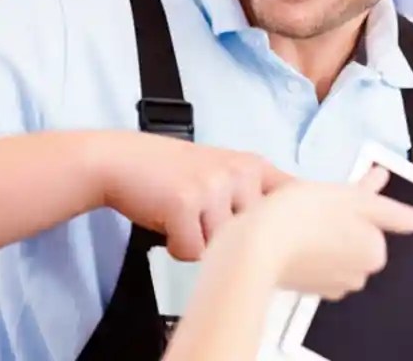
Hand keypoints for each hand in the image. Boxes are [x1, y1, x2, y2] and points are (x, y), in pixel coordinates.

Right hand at [95, 132, 293, 260]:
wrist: (117, 160)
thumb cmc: (166, 173)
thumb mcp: (219, 174)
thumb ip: (250, 198)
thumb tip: (282, 241)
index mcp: (252, 165)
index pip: (294, 199)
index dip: (293, 227)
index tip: (290, 244)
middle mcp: (239, 172)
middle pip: (255, 237)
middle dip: (227, 239)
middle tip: (201, 217)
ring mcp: (214, 185)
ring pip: (222, 248)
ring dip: (198, 242)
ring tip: (180, 215)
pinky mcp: (186, 202)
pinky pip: (192, 252)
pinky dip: (175, 246)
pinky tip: (166, 220)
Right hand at [237, 166, 412, 298]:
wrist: (254, 247)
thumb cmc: (300, 217)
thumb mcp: (354, 198)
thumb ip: (391, 211)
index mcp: (373, 253)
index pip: (373, 220)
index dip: (354, 200)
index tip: (336, 192)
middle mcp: (355, 275)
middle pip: (353, 235)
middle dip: (337, 217)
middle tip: (312, 200)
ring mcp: (328, 283)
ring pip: (331, 246)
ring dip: (319, 229)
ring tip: (294, 213)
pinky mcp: (302, 285)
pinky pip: (311, 258)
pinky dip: (303, 245)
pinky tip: (287, 230)